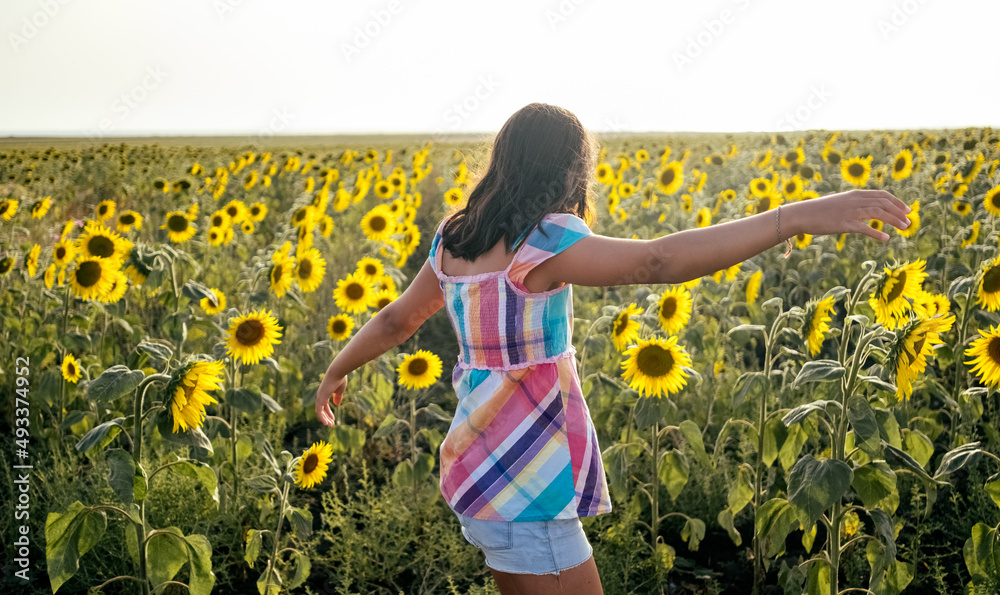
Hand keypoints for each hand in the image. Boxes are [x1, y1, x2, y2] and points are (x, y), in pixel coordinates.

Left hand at [316, 374, 346, 426]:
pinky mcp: (320, 398)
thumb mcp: (339, 390)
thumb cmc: (340, 379)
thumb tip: (337, 404)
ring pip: (319, 411)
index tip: (333, 419)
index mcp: (325, 393)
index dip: (329, 413)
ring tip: (329, 425)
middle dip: (326, 417)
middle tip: (331, 424)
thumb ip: (337, 397)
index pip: (325, 406)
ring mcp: (319, 397)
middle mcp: (320, 395)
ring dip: (324, 419)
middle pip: (321, 409)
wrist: (337, 372)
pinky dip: (322, 417)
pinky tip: (326, 422)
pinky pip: (319, 410)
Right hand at [789, 189, 911, 240]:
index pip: (882, 195)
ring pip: (879, 213)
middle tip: (909, 221)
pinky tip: (886, 238)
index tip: (907, 210)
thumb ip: (853, 204)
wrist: (802, 214)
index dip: (897, 202)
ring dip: (894, 221)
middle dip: (899, 212)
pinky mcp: (845, 223)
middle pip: (884, 203)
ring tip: (904, 228)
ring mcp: (851, 212)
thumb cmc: (818, 210)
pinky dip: (878, 233)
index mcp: (855, 194)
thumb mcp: (839, 202)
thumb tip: (862, 208)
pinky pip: (866, 228)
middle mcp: (856, 201)